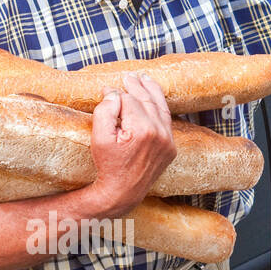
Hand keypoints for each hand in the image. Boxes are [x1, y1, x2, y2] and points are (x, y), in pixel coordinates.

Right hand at [88, 71, 176, 214]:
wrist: (122, 192)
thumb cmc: (108, 165)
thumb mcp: (100, 137)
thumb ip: (105, 111)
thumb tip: (114, 93)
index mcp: (143, 129)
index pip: (129, 100)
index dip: (116, 93)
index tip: (105, 90)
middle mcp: (160, 133)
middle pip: (146, 100)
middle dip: (135, 86)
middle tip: (127, 77)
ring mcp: (168, 141)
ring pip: (160, 107)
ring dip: (151, 91)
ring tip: (144, 78)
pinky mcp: (171, 148)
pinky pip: (166, 121)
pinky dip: (160, 108)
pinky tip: (154, 99)